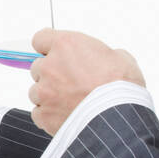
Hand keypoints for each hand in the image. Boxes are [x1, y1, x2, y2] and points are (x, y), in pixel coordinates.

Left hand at [28, 29, 144, 134]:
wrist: (118, 118)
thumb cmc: (121, 88)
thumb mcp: (120, 58)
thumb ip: (100, 55)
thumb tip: (101, 60)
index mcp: (66, 46)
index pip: (41, 39)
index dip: (48, 47)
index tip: (53, 52)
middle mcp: (49, 66)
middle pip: (38, 67)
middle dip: (51, 74)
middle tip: (71, 82)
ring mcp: (43, 91)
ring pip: (36, 91)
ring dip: (49, 95)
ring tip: (71, 101)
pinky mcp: (43, 114)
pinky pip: (38, 113)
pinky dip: (49, 115)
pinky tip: (66, 115)